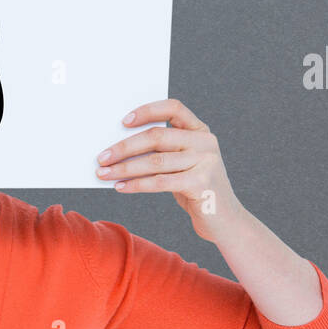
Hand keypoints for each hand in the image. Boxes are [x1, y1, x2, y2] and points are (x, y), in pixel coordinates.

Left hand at [95, 98, 245, 242]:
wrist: (225, 220)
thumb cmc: (194, 189)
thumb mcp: (182, 165)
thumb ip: (162, 151)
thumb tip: (118, 149)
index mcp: (200, 130)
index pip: (173, 108)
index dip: (148, 111)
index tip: (123, 121)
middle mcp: (205, 142)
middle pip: (157, 136)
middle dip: (124, 147)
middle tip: (101, 157)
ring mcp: (206, 162)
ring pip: (155, 161)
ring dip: (124, 168)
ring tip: (104, 174)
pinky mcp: (201, 183)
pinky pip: (159, 182)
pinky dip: (136, 184)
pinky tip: (120, 187)